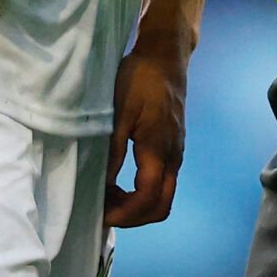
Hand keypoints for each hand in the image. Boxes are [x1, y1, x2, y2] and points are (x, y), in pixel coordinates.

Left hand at [105, 47, 188, 227]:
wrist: (165, 59)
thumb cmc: (139, 80)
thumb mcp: (119, 113)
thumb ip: (113, 151)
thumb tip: (103, 186)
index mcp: (158, 150)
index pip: (148, 199)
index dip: (125, 213)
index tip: (100, 213)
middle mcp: (173, 158)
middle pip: (161, 206)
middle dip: (132, 217)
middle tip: (104, 211)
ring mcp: (176, 153)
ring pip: (163, 196)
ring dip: (136, 206)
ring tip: (107, 198)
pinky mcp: (173, 148)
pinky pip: (162, 182)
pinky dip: (141, 193)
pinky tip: (119, 184)